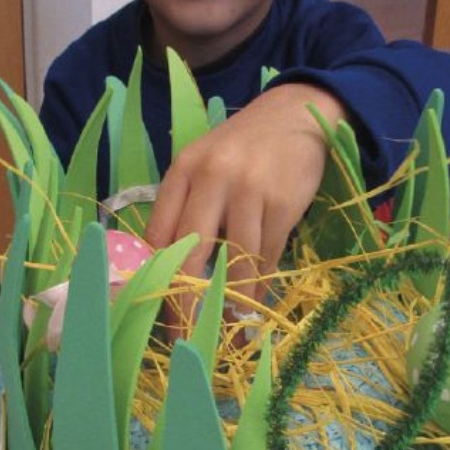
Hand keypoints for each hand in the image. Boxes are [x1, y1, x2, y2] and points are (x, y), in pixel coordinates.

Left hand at [145, 83, 344, 319]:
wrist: (295, 114)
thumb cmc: (242, 149)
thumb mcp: (205, 167)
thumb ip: (186, 209)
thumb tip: (170, 271)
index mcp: (182, 171)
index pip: (158, 232)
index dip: (156, 278)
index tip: (154, 311)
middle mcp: (210, 177)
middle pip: (189, 252)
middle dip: (185, 301)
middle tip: (185, 335)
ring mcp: (247, 189)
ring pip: (233, 260)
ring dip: (232, 299)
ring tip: (229, 327)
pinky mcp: (281, 201)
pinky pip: (266, 254)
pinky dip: (261, 281)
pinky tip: (257, 300)